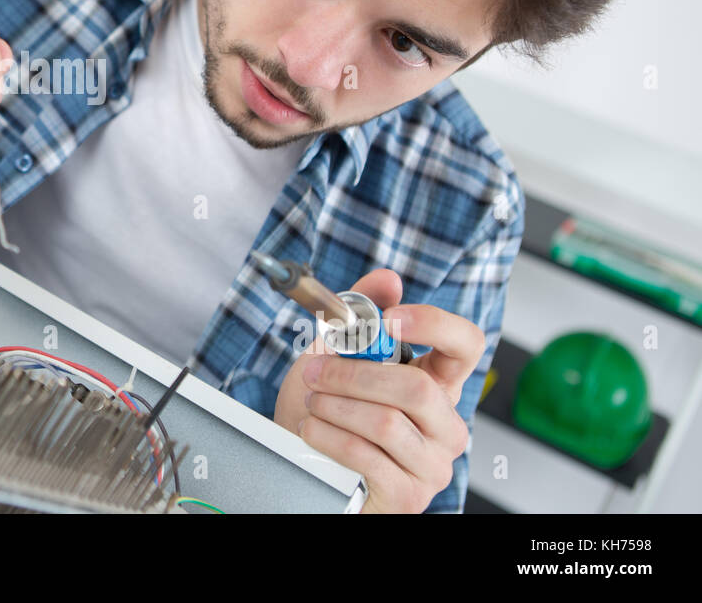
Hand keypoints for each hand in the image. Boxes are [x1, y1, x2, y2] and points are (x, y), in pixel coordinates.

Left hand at [273, 269, 485, 512]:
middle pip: (416, 388)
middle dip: (353, 374)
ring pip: (385, 422)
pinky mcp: (407, 494)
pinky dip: (328, 436)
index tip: (391, 319)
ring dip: (334, 406)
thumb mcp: (337, 356)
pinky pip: (365, 455)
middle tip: (316, 371)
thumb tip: (387, 278)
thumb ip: (360, 314)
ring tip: (312, 402)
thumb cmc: (328, 410)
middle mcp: (446, 425)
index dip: (434, 325)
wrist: (306, 464)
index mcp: (439, 384)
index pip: (466, 344)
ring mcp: (432, 464)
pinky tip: (312, 429)